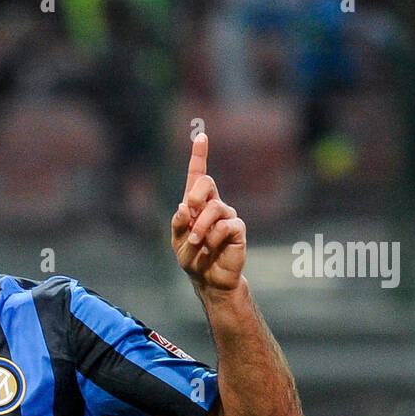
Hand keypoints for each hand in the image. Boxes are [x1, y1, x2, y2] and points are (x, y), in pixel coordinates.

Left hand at [170, 134, 245, 292]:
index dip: (199, 156)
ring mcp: (227, 215)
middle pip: (207, 182)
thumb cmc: (193, 259)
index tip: (201, 136)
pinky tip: (211, 247)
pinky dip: (213, 238)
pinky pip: (225, 226)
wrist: (209, 279)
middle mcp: (214, 205)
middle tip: (189, 214)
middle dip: (195, 196)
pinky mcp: (237, 229)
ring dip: (200, 227)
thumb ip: (177, 223)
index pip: (198, 176)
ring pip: (214, 208)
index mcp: (197, 204)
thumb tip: (183, 206)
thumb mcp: (177, 241)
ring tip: (196, 242)